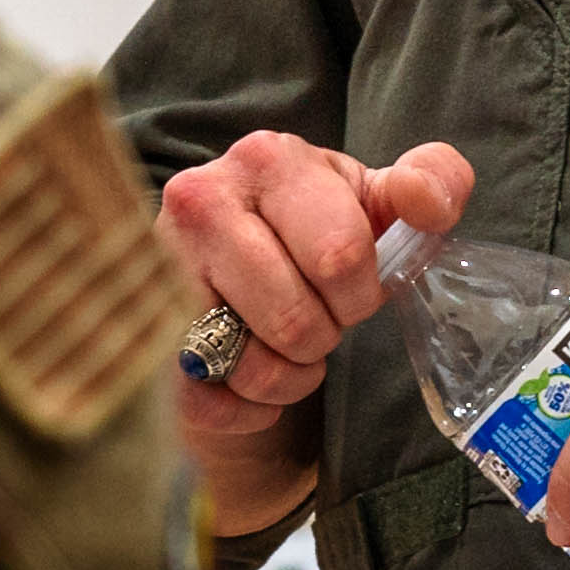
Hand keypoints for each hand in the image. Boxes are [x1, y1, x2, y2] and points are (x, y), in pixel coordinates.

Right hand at [153, 131, 469, 540]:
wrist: (228, 263)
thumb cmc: (313, 228)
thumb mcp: (374, 196)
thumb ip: (429, 181)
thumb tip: (424, 197)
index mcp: (267, 159)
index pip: (341, 255)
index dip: (363, 293)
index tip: (354, 289)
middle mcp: (200, 201)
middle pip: (295, 319)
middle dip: (325, 336)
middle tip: (318, 321)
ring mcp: (159, 268)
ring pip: (251, 365)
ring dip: (289, 379)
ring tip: (288, 350)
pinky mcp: (140, 329)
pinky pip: (208, 402)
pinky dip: (245, 410)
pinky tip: (249, 381)